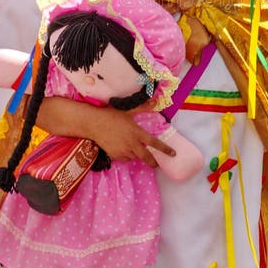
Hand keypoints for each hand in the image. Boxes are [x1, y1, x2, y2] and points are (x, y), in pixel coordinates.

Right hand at [37, 97, 176, 167]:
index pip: (154, 143)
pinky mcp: (115, 155)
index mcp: (137, 133)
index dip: (165, 149)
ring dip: (136, 155)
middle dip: (153, 162)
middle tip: (157, 164)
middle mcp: (131, 144)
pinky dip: (127, 155)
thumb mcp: (128, 110)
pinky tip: (123, 148)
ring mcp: (123, 151)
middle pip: (146, 157)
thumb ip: (142, 107)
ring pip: (134, 157)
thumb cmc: (111, 115)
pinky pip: (125, 158)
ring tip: (133, 147)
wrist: (93, 124)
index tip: (173, 154)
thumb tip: (155, 102)